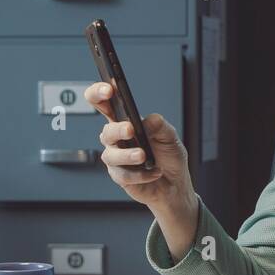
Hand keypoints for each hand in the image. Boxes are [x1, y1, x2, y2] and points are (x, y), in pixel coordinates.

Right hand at [85, 82, 197, 227]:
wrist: (174, 185)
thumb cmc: (169, 157)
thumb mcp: (170, 137)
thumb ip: (160, 126)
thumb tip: (150, 119)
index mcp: (126, 122)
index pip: (104, 103)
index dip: (100, 94)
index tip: (108, 90)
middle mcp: (118, 139)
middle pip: (106, 131)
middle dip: (117, 129)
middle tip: (130, 129)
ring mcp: (117, 158)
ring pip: (111, 155)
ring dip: (127, 155)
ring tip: (143, 156)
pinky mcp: (120, 177)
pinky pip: (123, 175)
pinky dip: (140, 174)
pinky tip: (154, 172)